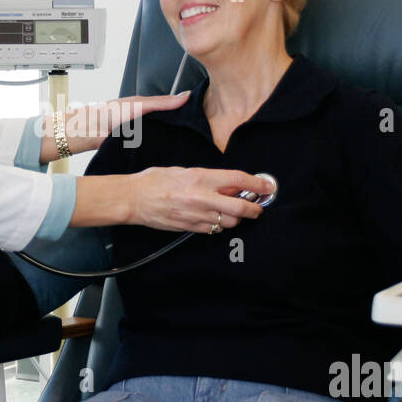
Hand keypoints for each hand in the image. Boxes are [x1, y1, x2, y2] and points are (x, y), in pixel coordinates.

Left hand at [58, 93, 189, 153]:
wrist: (90, 132)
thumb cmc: (109, 114)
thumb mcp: (139, 104)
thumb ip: (161, 102)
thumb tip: (185, 96)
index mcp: (147, 107)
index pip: (172, 107)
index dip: (187, 110)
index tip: (204, 114)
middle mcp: (146, 120)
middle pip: (169, 124)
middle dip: (181, 128)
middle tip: (199, 133)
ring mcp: (143, 134)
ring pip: (162, 137)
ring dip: (170, 140)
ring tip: (188, 144)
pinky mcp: (137, 148)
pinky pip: (152, 148)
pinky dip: (159, 150)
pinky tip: (169, 153)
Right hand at [124, 166, 274, 232]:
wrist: (134, 199)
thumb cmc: (155, 181)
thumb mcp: (184, 171)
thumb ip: (208, 178)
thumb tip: (229, 184)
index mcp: (201, 178)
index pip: (238, 180)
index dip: (257, 184)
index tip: (267, 186)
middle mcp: (202, 198)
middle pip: (240, 208)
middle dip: (254, 209)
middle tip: (258, 208)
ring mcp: (196, 215)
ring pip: (229, 223)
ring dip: (236, 218)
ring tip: (233, 212)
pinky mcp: (190, 228)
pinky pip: (213, 230)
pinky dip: (219, 225)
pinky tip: (215, 218)